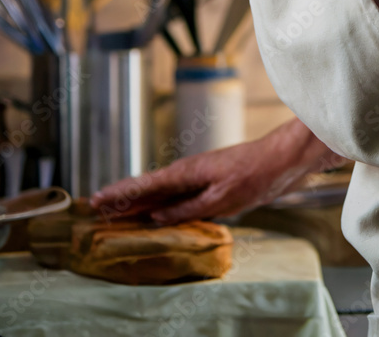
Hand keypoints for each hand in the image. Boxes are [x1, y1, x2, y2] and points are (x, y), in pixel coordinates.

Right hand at [90, 119, 339, 224]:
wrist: (283, 160)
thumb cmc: (255, 174)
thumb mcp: (221, 198)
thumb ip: (188, 209)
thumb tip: (155, 218)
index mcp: (187, 172)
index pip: (145, 185)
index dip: (120, 194)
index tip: (95, 200)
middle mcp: (190, 173)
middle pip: (149, 188)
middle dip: (123, 198)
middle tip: (96, 209)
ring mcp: (201, 177)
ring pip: (163, 192)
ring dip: (141, 202)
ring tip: (119, 213)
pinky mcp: (212, 184)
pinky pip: (179, 196)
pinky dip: (162, 205)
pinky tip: (159, 214)